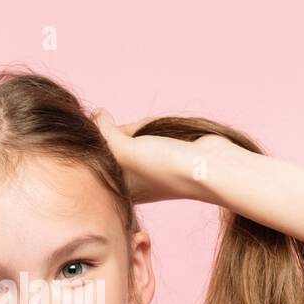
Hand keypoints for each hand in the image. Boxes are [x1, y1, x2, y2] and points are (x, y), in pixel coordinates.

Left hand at [90, 108, 236, 204]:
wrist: (207, 165)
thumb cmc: (162, 167)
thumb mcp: (123, 151)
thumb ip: (103, 132)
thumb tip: (97, 114)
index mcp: (118, 190)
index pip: (98, 157)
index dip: (106, 144)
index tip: (124, 148)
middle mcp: (129, 179)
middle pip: (112, 142)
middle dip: (125, 134)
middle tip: (142, 144)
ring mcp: (146, 164)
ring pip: (129, 132)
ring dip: (140, 127)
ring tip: (157, 139)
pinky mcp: (160, 149)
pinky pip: (145, 128)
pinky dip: (151, 125)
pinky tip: (163, 133)